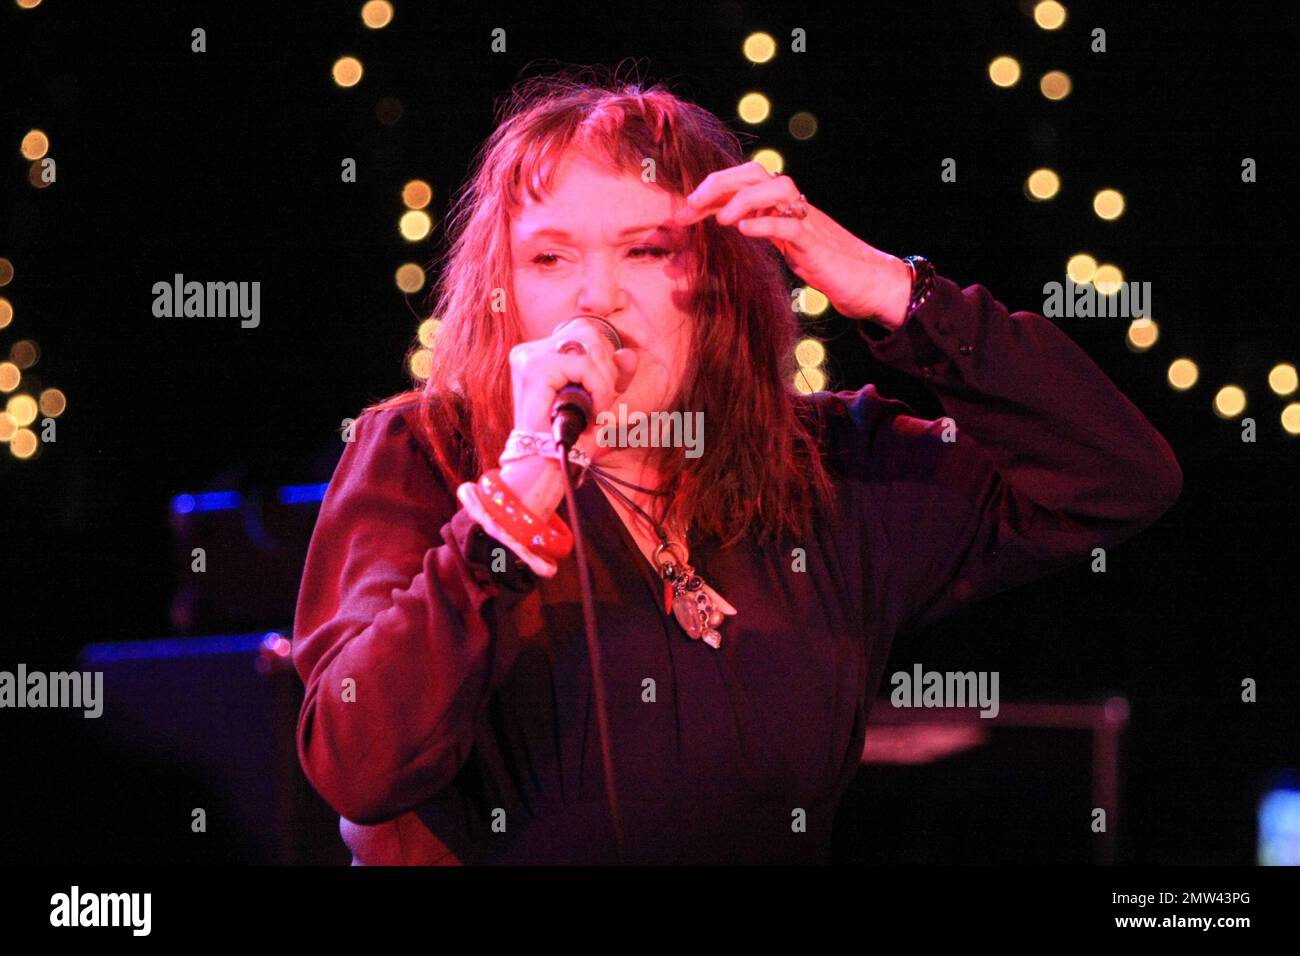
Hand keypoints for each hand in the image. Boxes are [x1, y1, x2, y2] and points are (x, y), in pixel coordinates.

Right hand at [506, 318, 639, 461]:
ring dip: (603, 381)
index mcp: (538, 354)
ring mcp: (529, 357)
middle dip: (606, 367)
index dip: (605, 358)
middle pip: (588, 331)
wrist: (543, 468)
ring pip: (589, 346)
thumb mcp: (599, 401)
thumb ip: (615, 376)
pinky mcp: (535, 368)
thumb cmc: (570, 439)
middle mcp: (529, 350)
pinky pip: (585, 365)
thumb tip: (629, 354)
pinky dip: (599, 388)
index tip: (604, 393)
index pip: (583, 331)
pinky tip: (593, 411)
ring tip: (596, 409)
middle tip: (602, 402)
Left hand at [672, 161, 913, 329]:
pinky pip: (790, 226)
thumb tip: (731, 231)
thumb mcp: (790, 249)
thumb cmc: (830, 269)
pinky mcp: (816, 245)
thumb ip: (766, 234)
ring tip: (719, 219)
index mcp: (785, 206)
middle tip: (689, 205)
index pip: (744, 182)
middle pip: (755, 173)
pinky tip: (744, 230)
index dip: (712, 191)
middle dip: (719, 184)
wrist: (873, 284)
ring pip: (776, 189)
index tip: (683, 211)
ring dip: (743, 198)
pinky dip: (765, 224)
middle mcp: (795, 207)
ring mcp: (808, 222)